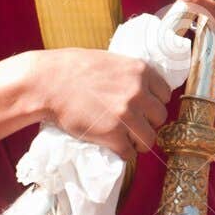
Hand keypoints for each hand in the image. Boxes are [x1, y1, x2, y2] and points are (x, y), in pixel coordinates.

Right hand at [30, 48, 171, 163]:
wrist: (48, 83)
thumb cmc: (72, 68)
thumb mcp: (109, 61)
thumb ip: (129, 76)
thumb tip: (140, 90)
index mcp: (140, 71)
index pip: (165, 94)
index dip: (154, 104)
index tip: (145, 109)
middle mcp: (139, 92)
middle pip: (160, 118)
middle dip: (148, 123)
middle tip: (134, 126)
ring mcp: (127, 115)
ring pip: (148, 139)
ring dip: (138, 142)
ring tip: (126, 141)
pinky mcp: (113, 134)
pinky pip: (129, 152)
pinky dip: (123, 153)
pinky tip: (114, 147)